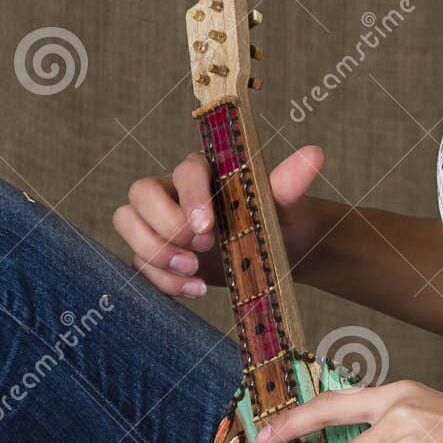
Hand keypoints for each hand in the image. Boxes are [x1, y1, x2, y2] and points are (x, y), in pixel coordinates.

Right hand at [113, 144, 325, 298]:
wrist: (277, 251)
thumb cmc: (278, 219)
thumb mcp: (284, 205)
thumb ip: (289, 183)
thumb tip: (315, 154)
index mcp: (203, 170)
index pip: (182, 172)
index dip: (189, 198)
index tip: (208, 228)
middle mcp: (173, 190)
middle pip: (140, 194)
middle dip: (165, 226)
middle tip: (201, 250)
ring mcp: (159, 221)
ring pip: (127, 223)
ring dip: (154, 252)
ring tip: (193, 271)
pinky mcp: (155, 252)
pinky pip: (138, 262)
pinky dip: (161, 279)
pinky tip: (195, 288)